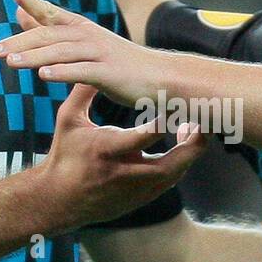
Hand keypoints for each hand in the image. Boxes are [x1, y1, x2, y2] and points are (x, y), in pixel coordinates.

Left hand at [0, 0, 167, 107]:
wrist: (161, 77)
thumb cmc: (121, 64)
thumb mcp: (87, 44)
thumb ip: (54, 31)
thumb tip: (22, 14)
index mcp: (83, 30)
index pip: (54, 14)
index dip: (35, 4)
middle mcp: (89, 36)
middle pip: (49, 36)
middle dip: (19, 41)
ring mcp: (99, 53)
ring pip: (60, 52)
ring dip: (33, 57)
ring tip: (9, 62)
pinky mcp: (108, 73)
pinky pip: (81, 71)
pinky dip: (62, 73)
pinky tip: (44, 76)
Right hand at [39, 83, 204, 230]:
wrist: (60, 199)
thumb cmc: (65, 155)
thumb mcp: (68, 120)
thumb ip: (83, 91)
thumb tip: (93, 62)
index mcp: (107, 150)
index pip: (144, 137)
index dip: (166, 121)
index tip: (178, 103)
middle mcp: (125, 173)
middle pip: (171, 164)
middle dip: (192, 144)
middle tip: (202, 122)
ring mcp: (135, 190)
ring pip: (175, 173)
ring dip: (189, 152)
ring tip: (193, 128)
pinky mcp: (141, 199)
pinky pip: (169, 180)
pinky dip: (180, 163)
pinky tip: (181, 146)